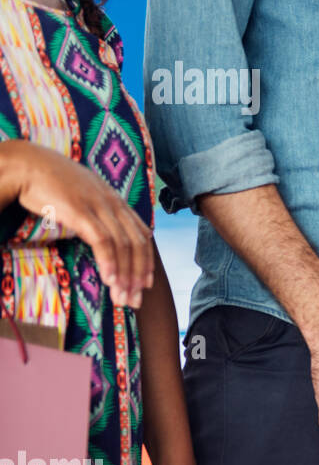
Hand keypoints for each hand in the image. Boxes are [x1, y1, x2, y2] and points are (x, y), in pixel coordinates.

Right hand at [4, 140, 152, 307]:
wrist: (27, 164)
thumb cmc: (51, 183)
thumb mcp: (84, 197)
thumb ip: (98, 214)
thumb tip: (104, 238)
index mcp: (116, 200)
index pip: (141, 235)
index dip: (146, 262)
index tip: (145, 285)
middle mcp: (113, 203)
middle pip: (136, 244)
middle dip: (138, 276)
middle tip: (135, 301)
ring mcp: (98, 206)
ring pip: (122, 245)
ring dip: (124, 275)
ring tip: (122, 298)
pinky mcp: (81, 210)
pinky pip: (102, 240)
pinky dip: (109, 262)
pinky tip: (109, 280)